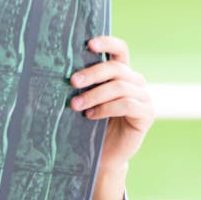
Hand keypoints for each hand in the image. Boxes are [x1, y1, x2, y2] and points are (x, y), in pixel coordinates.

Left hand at [69, 36, 153, 199]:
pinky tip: (91, 116)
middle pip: (117, 68)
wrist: (102, 156)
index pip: (120, 50)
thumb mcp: (82, 102)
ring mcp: (143, 98)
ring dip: (95, 95)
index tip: (88, 44)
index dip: (107, 43)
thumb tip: (54, 71)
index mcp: (120, 74)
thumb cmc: (88, 126)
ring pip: (120, 87)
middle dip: (93, 73)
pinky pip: (127, 105)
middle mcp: (135, 82)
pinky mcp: (146, 115)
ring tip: (76, 106)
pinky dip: (106, 108)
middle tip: (72, 82)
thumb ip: (79, 87)